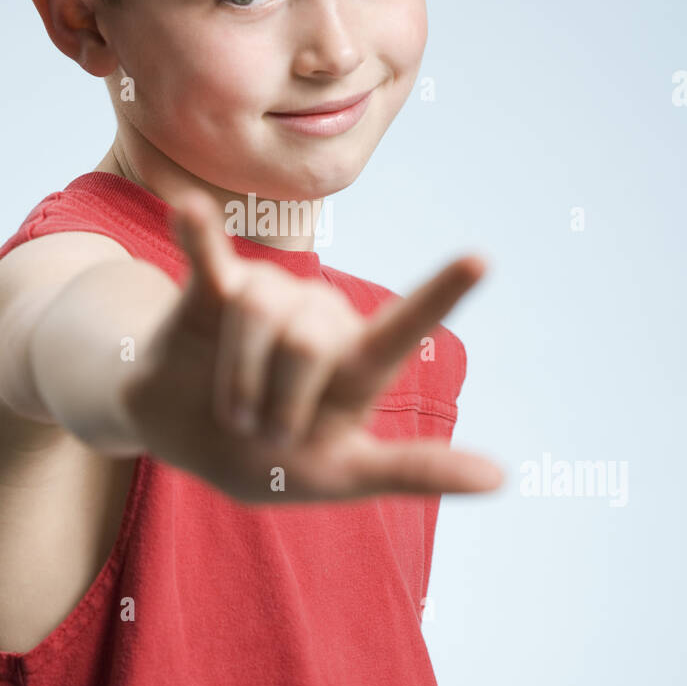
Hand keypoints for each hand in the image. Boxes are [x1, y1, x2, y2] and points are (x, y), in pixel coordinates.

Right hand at [122, 188, 503, 503]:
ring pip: (254, 314)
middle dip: (278, 404)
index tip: (480, 261)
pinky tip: (188, 207)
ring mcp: (269, 297)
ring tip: (232, 411)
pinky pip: (207, 255)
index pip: (403, 327)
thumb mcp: (341, 476)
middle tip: (266, 434)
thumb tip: (504, 478)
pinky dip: (199, 234)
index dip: (440, 296)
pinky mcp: (212, 286)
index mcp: (359, 363)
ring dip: (235, 381)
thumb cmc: (267, 458)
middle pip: (306, 344)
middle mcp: (320, 318)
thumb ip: (412, 471)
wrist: (182, 435)